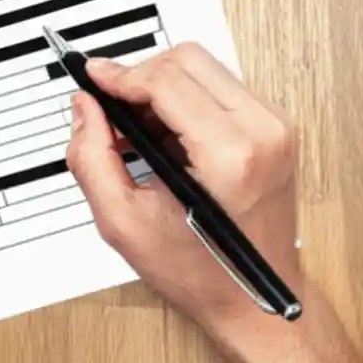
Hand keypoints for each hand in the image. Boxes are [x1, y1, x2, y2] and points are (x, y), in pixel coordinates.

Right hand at [67, 44, 362, 362]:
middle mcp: (263, 132)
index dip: (121, 75)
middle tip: (113, 106)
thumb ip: (91, 157)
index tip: (94, 78)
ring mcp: (276, 128)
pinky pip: (223, 87)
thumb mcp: (123, 222)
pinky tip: (167, 135)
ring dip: (164, 86)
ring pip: (206, 68)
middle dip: (142, 75)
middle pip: (188, 60)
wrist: (255, 301)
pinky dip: (187, 99)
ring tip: (139, 128)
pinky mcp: (277, 129)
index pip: (166, 80)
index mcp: (231, 156)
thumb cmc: (201, 273)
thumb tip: (85, 109)